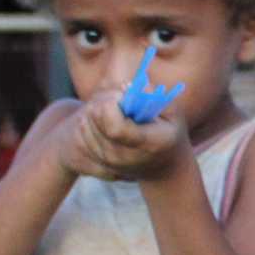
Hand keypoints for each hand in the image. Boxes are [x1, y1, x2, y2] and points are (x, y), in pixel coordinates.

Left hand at [58, 96, 184, 183]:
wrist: (164, 168)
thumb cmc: (169, 133)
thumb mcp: (172, 112)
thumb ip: (153, 96)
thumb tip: (124, 87)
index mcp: (148, 144)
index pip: (114, 127)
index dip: (112, 105)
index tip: (122, 97)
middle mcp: (125, 157)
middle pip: (96, 121)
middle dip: (103, 101)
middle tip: (116, 98)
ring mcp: (109, 162)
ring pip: (85, 125)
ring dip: (94, 110)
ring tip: (112, 109)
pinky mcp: (98, 163)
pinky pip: (82, 133)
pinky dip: (89, 121)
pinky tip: (104, 119)